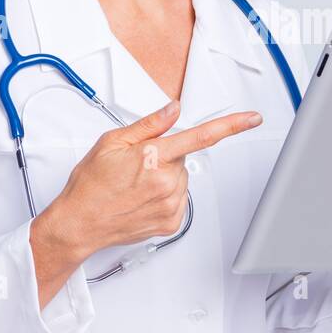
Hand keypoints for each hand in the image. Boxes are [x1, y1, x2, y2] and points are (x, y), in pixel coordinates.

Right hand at [29, 98, 260, 306]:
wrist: (79, 223)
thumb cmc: (90, 184)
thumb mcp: (112, 142)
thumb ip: (149, 125)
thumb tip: (173, 109)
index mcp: (153, 157)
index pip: (201, 136)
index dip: (231, 125)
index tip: (252, 118)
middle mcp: (166, 182)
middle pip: (184, 158)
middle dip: (166, 157)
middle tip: (137, 166)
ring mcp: (170, 204)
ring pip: (182, 179)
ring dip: (166, 178)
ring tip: (136, 186)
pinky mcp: (171, 222)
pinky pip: (179, 200)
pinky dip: (165, 197)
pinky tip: (142, 199)